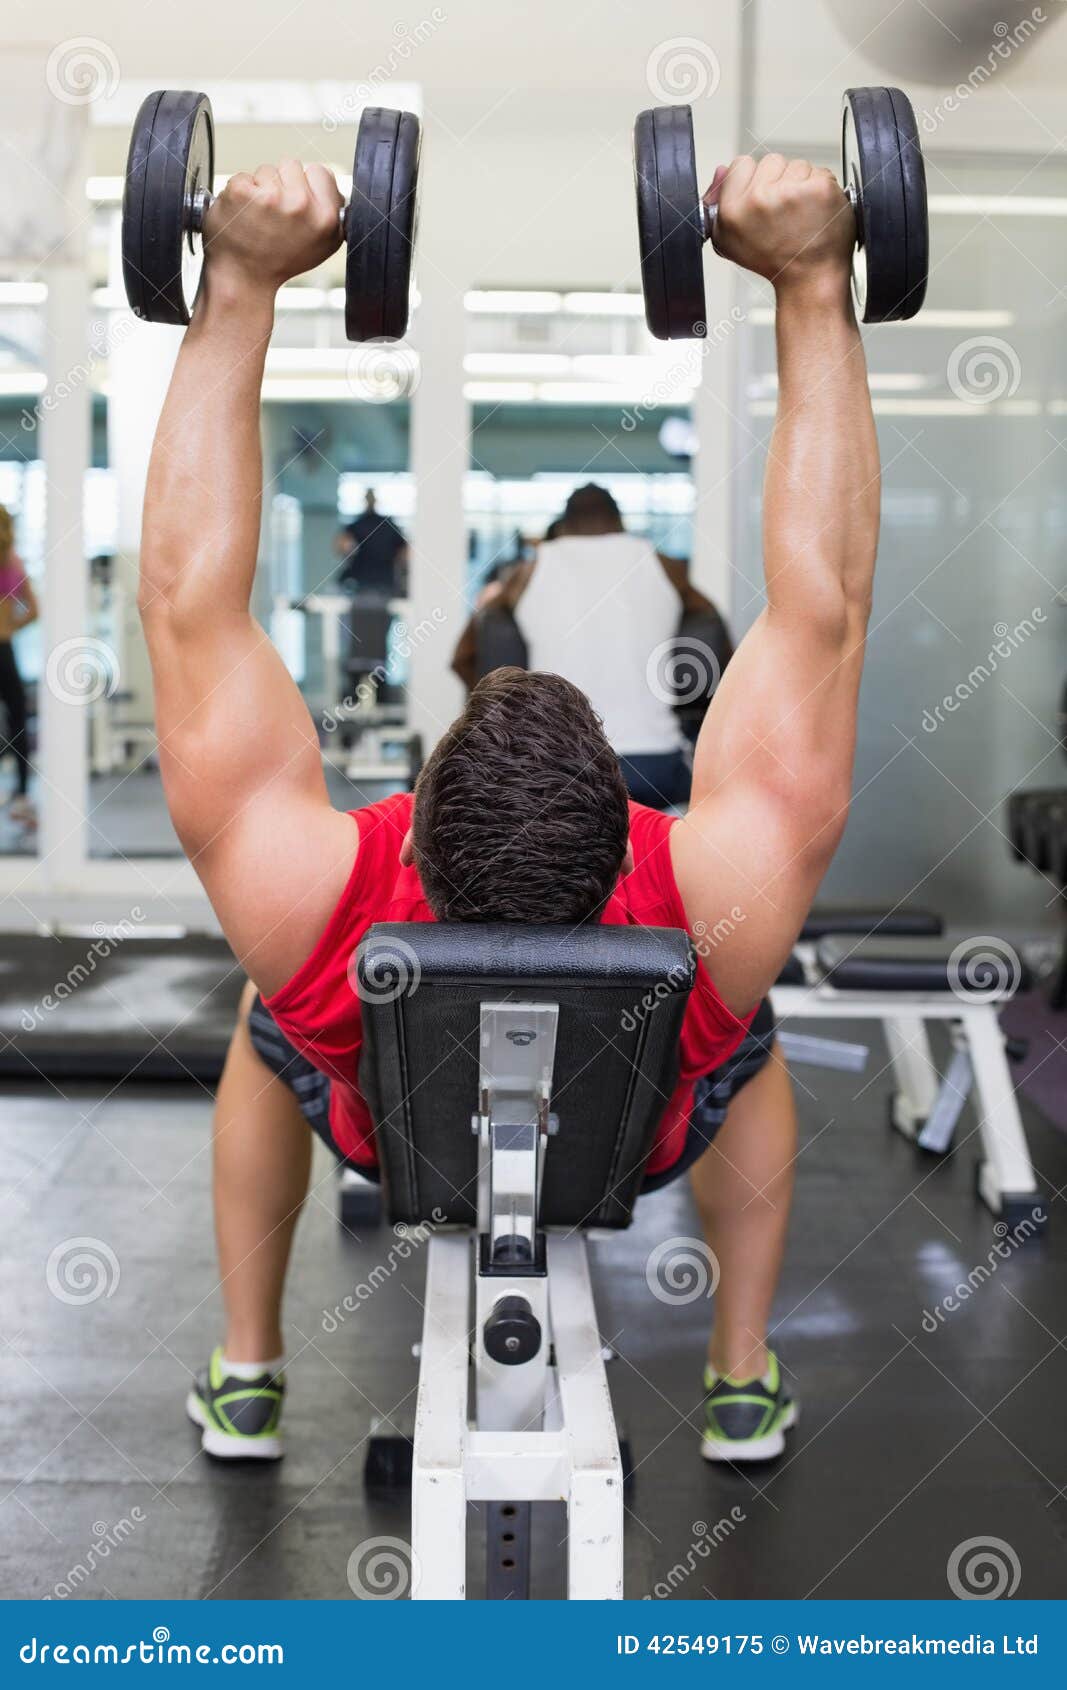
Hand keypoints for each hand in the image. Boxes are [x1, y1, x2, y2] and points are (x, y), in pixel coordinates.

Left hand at [203, 159, 343, 296]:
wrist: (244, 278)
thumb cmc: (279, 263)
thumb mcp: (321, 245)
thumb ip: (331, 215)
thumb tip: (334, 192)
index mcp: (325, 216)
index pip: (320, 171)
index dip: (307, 185)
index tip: (297, 204)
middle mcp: (301, 204)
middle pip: (292, 165)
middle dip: (283, 184)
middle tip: (275, 216)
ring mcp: (270, 196)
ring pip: (266, 170)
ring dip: (260, 189)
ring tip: (259, 218)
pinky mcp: (242, 192)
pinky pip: (243, 177)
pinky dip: (240, 193)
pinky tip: (242, 215)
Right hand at [707, 154, 853, 296]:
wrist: (809, 279)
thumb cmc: (773, 262)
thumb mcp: (730, 241)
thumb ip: (718, 203)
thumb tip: (721, 170)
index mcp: (732, 209)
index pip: (741, 164)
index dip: (754, 180)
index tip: (764, 200)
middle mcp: (758, 199)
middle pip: (771, 161)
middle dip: (779, 181)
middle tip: (784, 213)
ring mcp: (791, 192)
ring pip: (797, 166)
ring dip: (802, 185)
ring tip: (801, 214)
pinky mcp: (818, 189)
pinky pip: (820, 173)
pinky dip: (821, 190)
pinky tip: (816, 212)